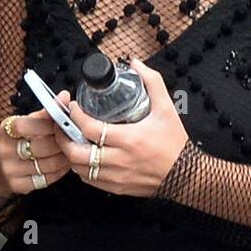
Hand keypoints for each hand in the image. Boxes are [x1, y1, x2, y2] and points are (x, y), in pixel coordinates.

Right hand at [0, 107, 70, 196]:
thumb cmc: (13, 142)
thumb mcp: (22, 123)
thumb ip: (45, 112)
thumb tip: (64, 97)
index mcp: (6, 130)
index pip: (29, 125)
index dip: (51, 123)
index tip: (64, 122)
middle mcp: (5, 150)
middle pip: (43, 146)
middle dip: (62, 142)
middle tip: (73, 138)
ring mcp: (10, 169)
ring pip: (48, 164)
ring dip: (65, 157)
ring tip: (70, 151)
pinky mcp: (18, 185)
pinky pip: (46, 179)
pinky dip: (59, 171)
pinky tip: (63, 164)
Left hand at [50, 59, 188, 196]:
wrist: (187, 174)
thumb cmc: (174, 142)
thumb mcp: (166, 108)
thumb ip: (152, 82)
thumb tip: (136, 63)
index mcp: (129, 139)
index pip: (90, 128)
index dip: (76, 116)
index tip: (73, 108)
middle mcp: (119, 159)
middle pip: (76, 153)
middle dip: (64, 138)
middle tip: (63, 127)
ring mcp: (116, 176)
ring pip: (79, 169)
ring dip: (71, 155)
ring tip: (72, 141)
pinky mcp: (117, 187)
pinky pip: (90, 180)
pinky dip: (82, 169)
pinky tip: (84, 158)